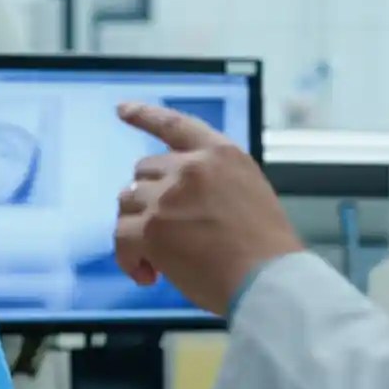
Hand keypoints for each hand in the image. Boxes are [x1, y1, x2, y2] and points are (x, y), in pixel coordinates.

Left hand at [114, 102, 303, 315]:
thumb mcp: (250, 193)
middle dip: (148, 199)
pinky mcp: (151, 229)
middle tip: (164, 233)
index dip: (145, 115)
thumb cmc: (267, 249)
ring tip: (156, 259)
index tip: (121, 109)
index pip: (174, 124)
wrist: (267, 279)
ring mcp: (168, 196)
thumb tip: (178, 202)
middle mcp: (191, 167)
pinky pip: (122, 237)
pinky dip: (128, 258)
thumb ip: (213, 184)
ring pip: (127, 202)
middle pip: (144, 172)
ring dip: (136, 228)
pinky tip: (148, 276)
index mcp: (221, 154)